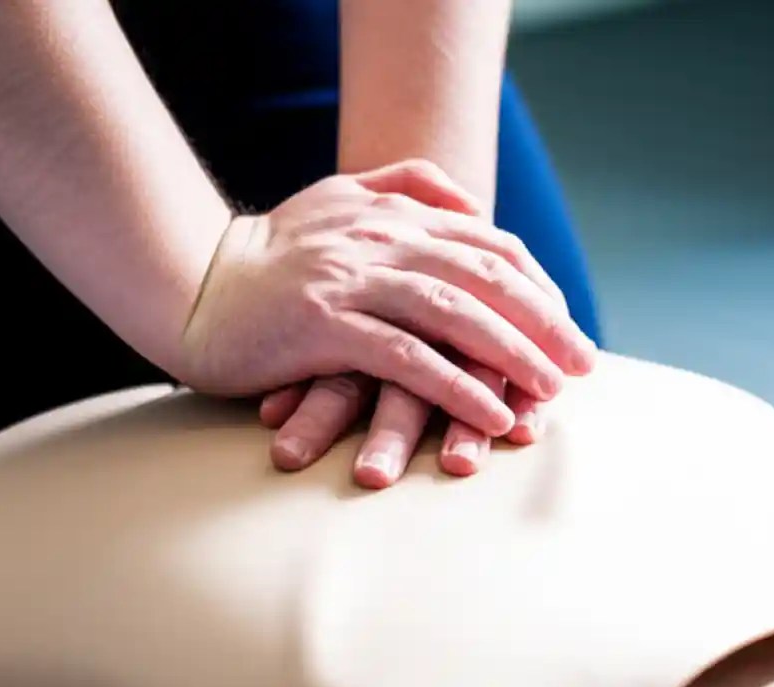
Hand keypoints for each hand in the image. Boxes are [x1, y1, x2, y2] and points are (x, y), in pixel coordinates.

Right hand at [255, 165, 580, 488]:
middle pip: (485, 276)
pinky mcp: (324, 325)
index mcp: (393, 213)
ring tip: (549, 393)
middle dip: (543, 322)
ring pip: (454, 313)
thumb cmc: (271, 254)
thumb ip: (406, 186)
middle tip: (583, 364)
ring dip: (512, 355)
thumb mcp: (339, 197)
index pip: (489, 244)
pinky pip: (406, 359)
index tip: (566, 328)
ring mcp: (352, 280)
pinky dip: (456, 386)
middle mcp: (380, 239)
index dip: (538, 286)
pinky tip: (491, 413)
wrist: (190, 282)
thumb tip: (472, 202)